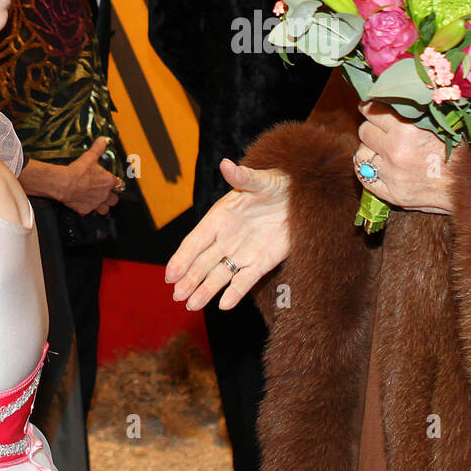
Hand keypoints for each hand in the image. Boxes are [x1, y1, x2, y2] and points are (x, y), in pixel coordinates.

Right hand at [57, 138, 122, 214]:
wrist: (65, 183)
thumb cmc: (78, 171)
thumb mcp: (89, 156)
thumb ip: (97, 148)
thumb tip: (102, 140)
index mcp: (109, 181)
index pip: (119, 185)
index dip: (116, 184)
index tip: (112, 183)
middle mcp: (105, 194)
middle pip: (114, 200)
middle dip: (110, 197)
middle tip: (104, 193)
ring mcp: (96, 203)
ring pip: (105, 210)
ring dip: (102, 206)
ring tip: (96, 202)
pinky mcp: (86, 209)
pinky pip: (89, 212)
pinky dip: (86, 209)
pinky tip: (82, 204)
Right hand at [166, 159, 290, 310]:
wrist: (299, 197)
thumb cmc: (275, 184)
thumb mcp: (260, 180)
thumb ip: (242, 177)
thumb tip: (226, 164)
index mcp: (219, 218)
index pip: (195, 242)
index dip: (182, 258)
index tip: (170, 275)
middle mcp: (226, 239)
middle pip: (203, 263)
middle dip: (190, 280)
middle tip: (177, 296)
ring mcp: (242, 253)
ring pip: (219, 275)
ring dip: (205, 290)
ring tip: (192, 305)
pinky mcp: (261, 263)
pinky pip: (245, 280)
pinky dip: (235, 293)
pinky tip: (224, 305)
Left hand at [354, 101, 453, 214]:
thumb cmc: (465, 152)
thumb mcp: (444, 123)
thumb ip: (418, 113)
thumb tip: (400, 97)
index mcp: (408, 130)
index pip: (373, 110)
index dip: (371, 107)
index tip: (370, 106)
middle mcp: (395, 151)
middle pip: (365, 131)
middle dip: (371, 128)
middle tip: (380, 130)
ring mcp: (392, 174)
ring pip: (361, 155)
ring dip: (368, 150)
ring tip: (379, 149)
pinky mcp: (391, 194)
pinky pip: (364, 178)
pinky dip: (367, 171)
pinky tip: (375, 166)